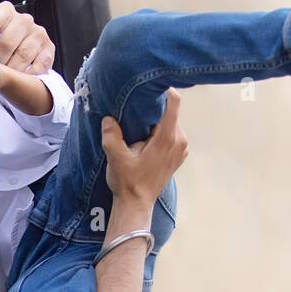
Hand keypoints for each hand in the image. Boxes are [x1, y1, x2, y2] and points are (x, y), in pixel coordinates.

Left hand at [0, 0, 53, 73]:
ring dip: (13, 69)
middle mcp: (23, 19)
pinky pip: (40, 63)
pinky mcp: (49, 46)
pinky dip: (30, 73)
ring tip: (8, 73)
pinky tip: (24, 74)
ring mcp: (38, 32)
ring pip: (23, 54)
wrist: (22, 50)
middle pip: (7, 42)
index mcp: (5, 11)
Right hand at [101, 89, 188, 205]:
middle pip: (170, 111)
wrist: (137, 204)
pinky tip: (144, 139)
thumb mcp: (115, 158)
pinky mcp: (178, 155)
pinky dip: (159, 132)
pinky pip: (171, 133)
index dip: (162, 90)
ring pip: (170, 122)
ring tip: (137, 126)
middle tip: (134, 109)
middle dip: (153, 108)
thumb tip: (109, 118)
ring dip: (155, 121)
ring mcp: (181, 148)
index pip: (174, 101)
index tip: (147, 87)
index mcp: (168, 138)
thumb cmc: (128, 182)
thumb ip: (112, 136)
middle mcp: (180, 141)